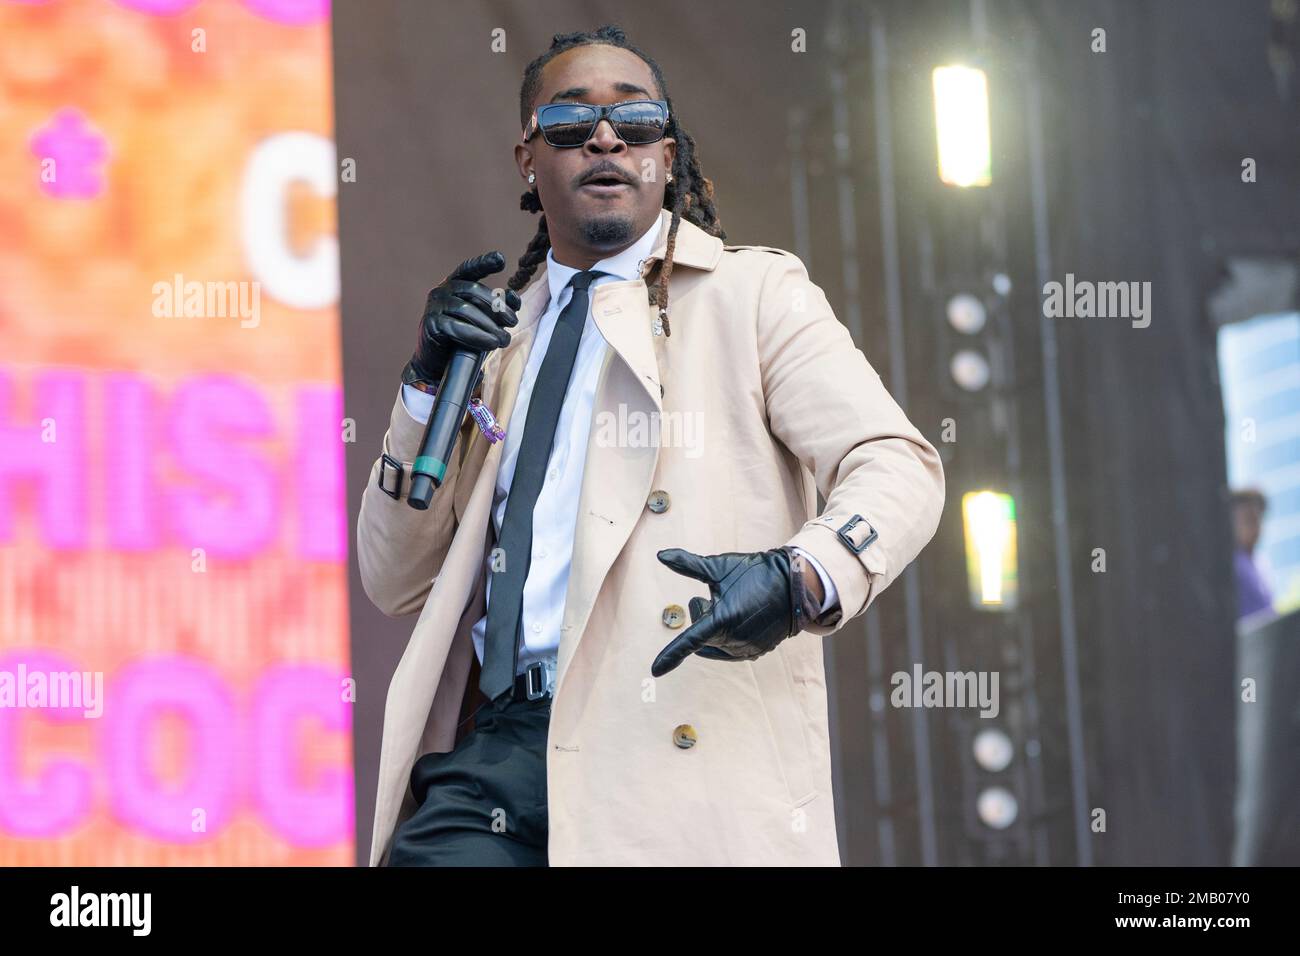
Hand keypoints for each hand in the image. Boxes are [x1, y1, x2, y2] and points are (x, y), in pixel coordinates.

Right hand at [404, 251, 520, 384]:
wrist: (438, 362)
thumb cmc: (463, 338)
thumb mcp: (484, 320)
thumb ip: (498, 307)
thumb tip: (514, 297)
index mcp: (454, 284)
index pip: (469, 269)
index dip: (483, 263)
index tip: (500, 260)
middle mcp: (442, 290)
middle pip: (473, 290)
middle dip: (496, 306)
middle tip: (512, 322)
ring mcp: (434, 306)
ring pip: (466, 309)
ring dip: (489, 325)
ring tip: (503, 339)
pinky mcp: (430, 324)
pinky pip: (456, 327)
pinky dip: (476, 336)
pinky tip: (490, 344)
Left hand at [651, 546, 804, 676]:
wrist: (794, 583)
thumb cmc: (754, 572)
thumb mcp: (718, 568)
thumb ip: (687, 565)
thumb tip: (661, 555)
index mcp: (721, 620)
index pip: (688, 642)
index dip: (670, 656)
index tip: (655, 671)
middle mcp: (733, 639)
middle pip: (701, 637)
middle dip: (703, 617)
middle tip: (714, 596)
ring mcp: (746, 648)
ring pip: (716, 644)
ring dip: (716, 628)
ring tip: (732, 605)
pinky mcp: (757, 651)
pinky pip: (731, 650)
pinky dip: (728, 637)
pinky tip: (738, 619)